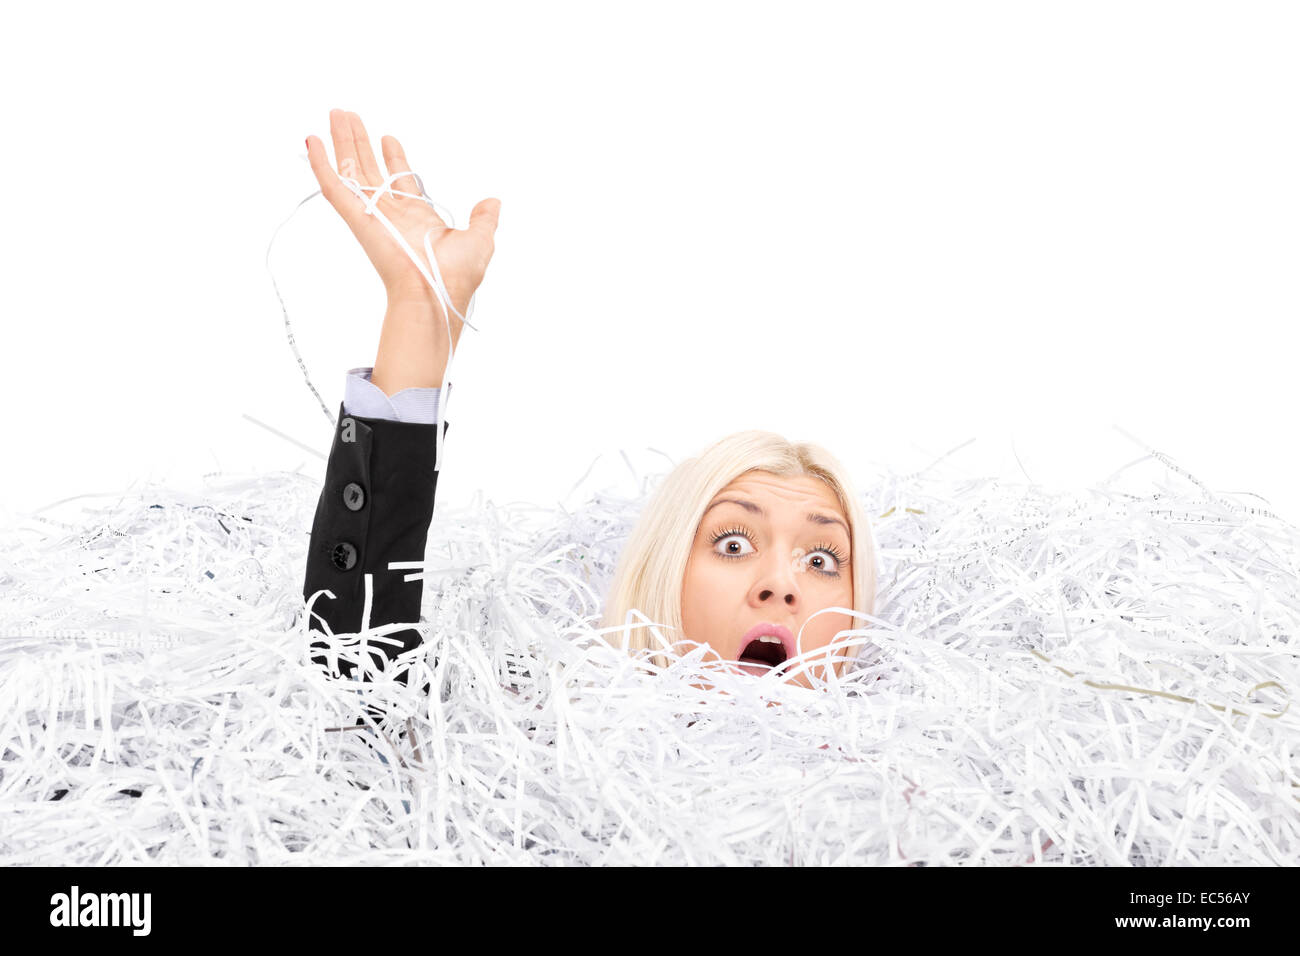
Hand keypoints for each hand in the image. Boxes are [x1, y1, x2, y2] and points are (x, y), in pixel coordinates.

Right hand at [305, 109, 500, 348]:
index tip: (388, 136)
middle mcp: (390, 214)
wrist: (434, 293)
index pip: (400, 180)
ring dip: (341, 141)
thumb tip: (493, 202)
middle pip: (370, 168)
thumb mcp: (480, 239)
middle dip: (360, 141)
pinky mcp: (356, 217)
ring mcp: (370, 214)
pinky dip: (320, 164)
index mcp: (416, 217)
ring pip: (350, 170)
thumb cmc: (456, 275)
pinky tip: (312, 141)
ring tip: (335, 113)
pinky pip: (333, 187)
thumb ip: (484, 218)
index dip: (394, 157)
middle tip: (349, 115)